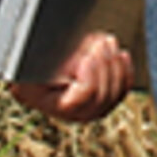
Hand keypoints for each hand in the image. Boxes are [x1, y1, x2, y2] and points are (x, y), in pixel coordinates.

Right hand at [11, 29, 137, 122]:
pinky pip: (121, 91)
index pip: (78, 100)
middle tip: (101, 42)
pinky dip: (125, 72)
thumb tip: (76, 58)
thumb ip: (50, 59)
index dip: (88, 79)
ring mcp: (92, 109)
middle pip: (100, 97)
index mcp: (54, 104)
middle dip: (103, 64)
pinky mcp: (104, 99)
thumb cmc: (31, 63)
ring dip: (114, 64)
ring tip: (108, 43)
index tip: (88, 57)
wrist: (35, 71)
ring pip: (113, 94)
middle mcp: (75, 114)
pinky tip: (122, 55)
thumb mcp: (33, 60)